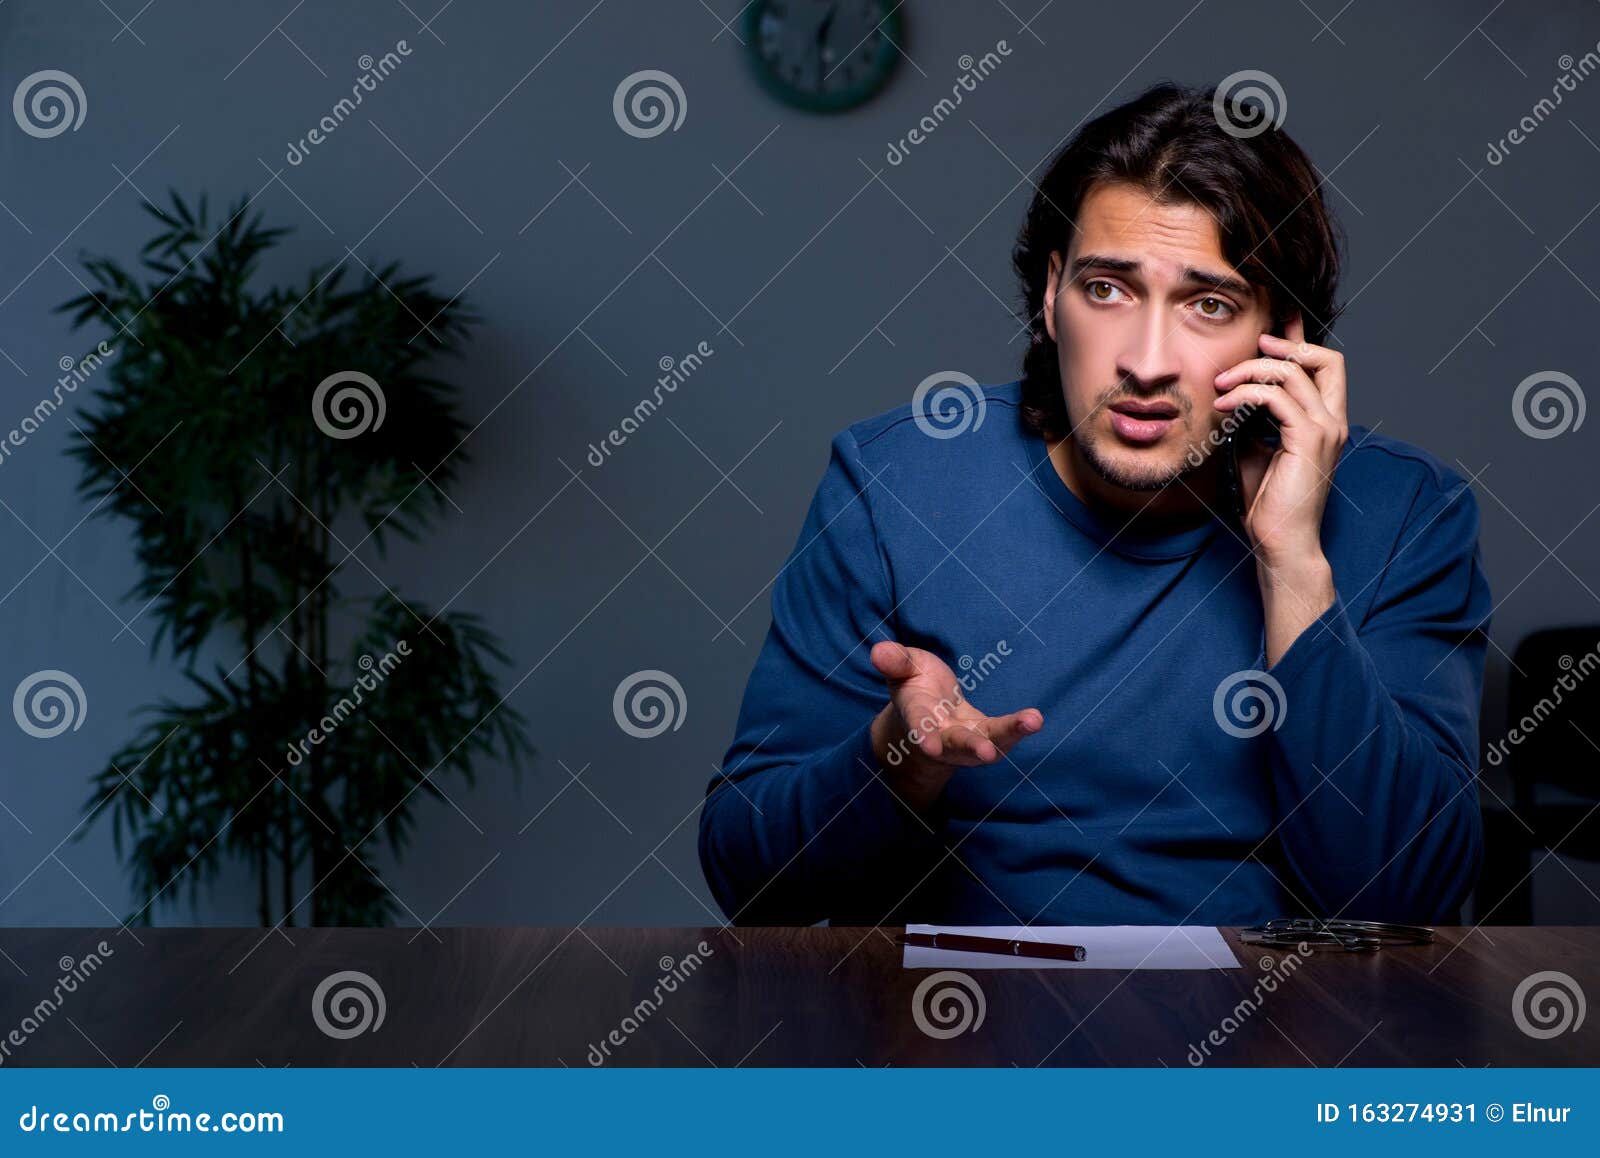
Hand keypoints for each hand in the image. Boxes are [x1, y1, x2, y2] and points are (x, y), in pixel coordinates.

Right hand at [868, 640, 1041, 812]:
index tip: (929, 746)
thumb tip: (879, 652)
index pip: (918, 725)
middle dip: (969, 746)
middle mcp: (941, 734)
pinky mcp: (987, 733)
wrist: (929, 712)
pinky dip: (1018, 727)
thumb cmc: (914, 684)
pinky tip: (1035, 718)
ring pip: (987, 742)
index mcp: (916, 715)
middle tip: (986, 752)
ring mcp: (966, 737)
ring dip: (1008, 734)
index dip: (923, 735)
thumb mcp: (903, 667)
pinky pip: (1003, 733)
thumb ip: (895, 662)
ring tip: (1032, 720)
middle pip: (956, 744)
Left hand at [1212, 314, 1347, 565]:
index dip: (1300, 340)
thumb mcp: (1256, 452)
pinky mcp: (1308, 441)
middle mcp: (1333, 421)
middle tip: (1251, 345)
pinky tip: (1223, 404)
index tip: (1271, 327)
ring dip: (1251, 370)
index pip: (1323, 367)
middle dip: (1286, 344)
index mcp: (1325, 421)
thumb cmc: (1269, 504)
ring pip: (1293, 373)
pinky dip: (1246, 393)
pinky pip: (1276, 398)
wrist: (1282, 542)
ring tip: (1220, 384)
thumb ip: (1254, 423)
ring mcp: (1325, 430)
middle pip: (1324, 358)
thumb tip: (1233, 398)